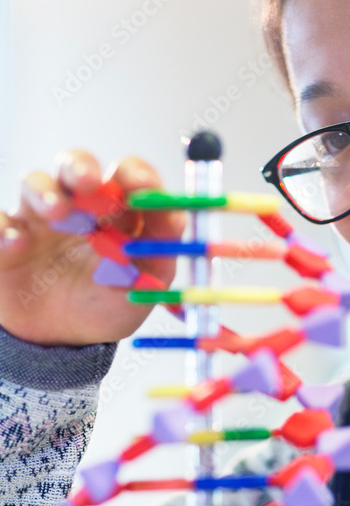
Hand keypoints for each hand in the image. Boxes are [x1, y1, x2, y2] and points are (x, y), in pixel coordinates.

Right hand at [0, 150, 185, 344]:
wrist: (64, 338)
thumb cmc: (109, 303)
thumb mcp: (145, 285)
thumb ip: (161, 251)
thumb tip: (174, 216)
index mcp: (119, 211)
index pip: (130, 178)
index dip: (136, 175)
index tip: (140, 184)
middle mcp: (79, 205)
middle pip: (78, 167)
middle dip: (82, 167)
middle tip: (88, 182)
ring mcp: (40, 218)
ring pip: (36, 184)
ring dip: (45, 191)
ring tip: (56, 212)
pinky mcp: (7, 238)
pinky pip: (0, 223)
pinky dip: (3, 228)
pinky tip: (14, 241)